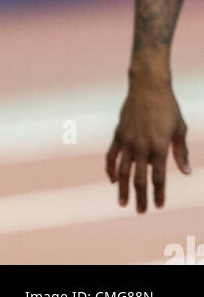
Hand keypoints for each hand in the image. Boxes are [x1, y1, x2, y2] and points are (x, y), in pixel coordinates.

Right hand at [106, 79, 190, 211]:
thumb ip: (181, 152)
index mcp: (160, 146)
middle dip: (141, 197)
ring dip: (123, 188)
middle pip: (140, 178)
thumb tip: (186, 172)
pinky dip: (110, 169)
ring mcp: (128, 140)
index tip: (159, 205)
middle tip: (140, 211)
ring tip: (123, 202)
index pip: (159, 177)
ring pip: (123, 170)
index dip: (159, 193)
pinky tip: (112, 180)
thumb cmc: (168, 106)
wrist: (148, 84)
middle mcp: (142, 145)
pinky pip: (112, 155)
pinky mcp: (118, 133)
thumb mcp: (180, 129)